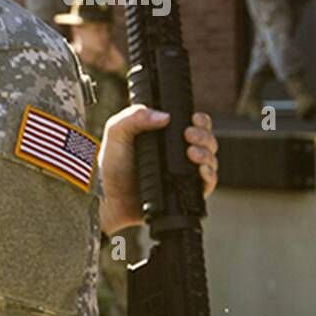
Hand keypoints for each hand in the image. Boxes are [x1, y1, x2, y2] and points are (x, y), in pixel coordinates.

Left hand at [98, 107, 218, 235]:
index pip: (192, 125)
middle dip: (204, 136)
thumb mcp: (116, 134)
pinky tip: (201, 170)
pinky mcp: (184, 193)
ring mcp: (182, 174)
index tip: (195, 119)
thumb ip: (134, 117)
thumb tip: (165, 116)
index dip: (200, 121)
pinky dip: (210, 176)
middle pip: (206, 141)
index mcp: (164, 138)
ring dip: (208, 154)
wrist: (106, 199)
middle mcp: (177, 155)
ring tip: (193, 152)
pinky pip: (206, 185)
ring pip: (210, 161)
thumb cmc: (109, 166)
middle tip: (189, 135)